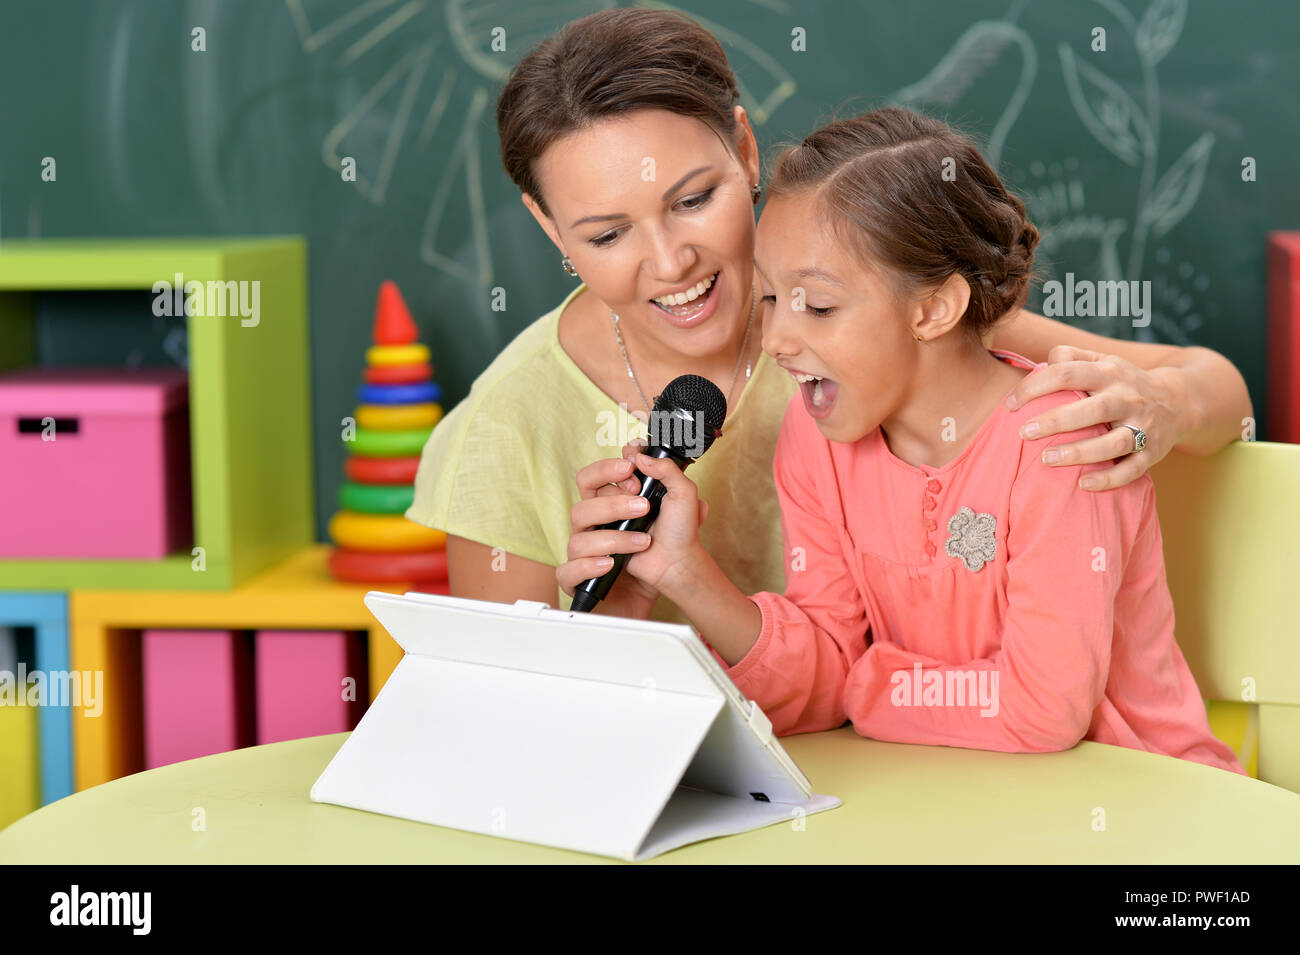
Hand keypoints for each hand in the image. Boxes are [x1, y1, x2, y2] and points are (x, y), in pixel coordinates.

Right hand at [556, 443, 707, 616]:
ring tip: (643, 540)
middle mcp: (596, 518)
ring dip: (614, 536)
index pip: (591, 476)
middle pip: (583, 499)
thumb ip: (667, 470)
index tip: (631, 469)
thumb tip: (641, 457)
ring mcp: (587, 544)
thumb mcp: (683, 496)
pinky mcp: (583, 571)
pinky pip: (570, 568)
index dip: (608, 470)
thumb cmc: (677, 533)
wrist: (677, 569)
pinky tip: (611, 562)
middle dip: (612, 500)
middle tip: (642, 504)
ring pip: (580, 532)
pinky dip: (589, 565)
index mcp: (611, 497)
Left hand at [1006, 345, 1180, 490]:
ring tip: (1046, 460)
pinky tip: (1083, 485)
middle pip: (1092, 408)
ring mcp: (1143, 426)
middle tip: (1024, 432)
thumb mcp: (1103, 362)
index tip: (1010, 405)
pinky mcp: (1152, 452)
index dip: (1035, 386)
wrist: (1179, 401)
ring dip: (1079, 452)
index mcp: (1109, 372)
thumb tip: (1039, 364)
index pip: (1067, 373)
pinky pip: (1132, 469)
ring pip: (1113, 442)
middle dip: (1056, 420)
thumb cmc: (1123, 383)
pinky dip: (1109, 479)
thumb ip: (1071, 358)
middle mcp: (1127, 398)